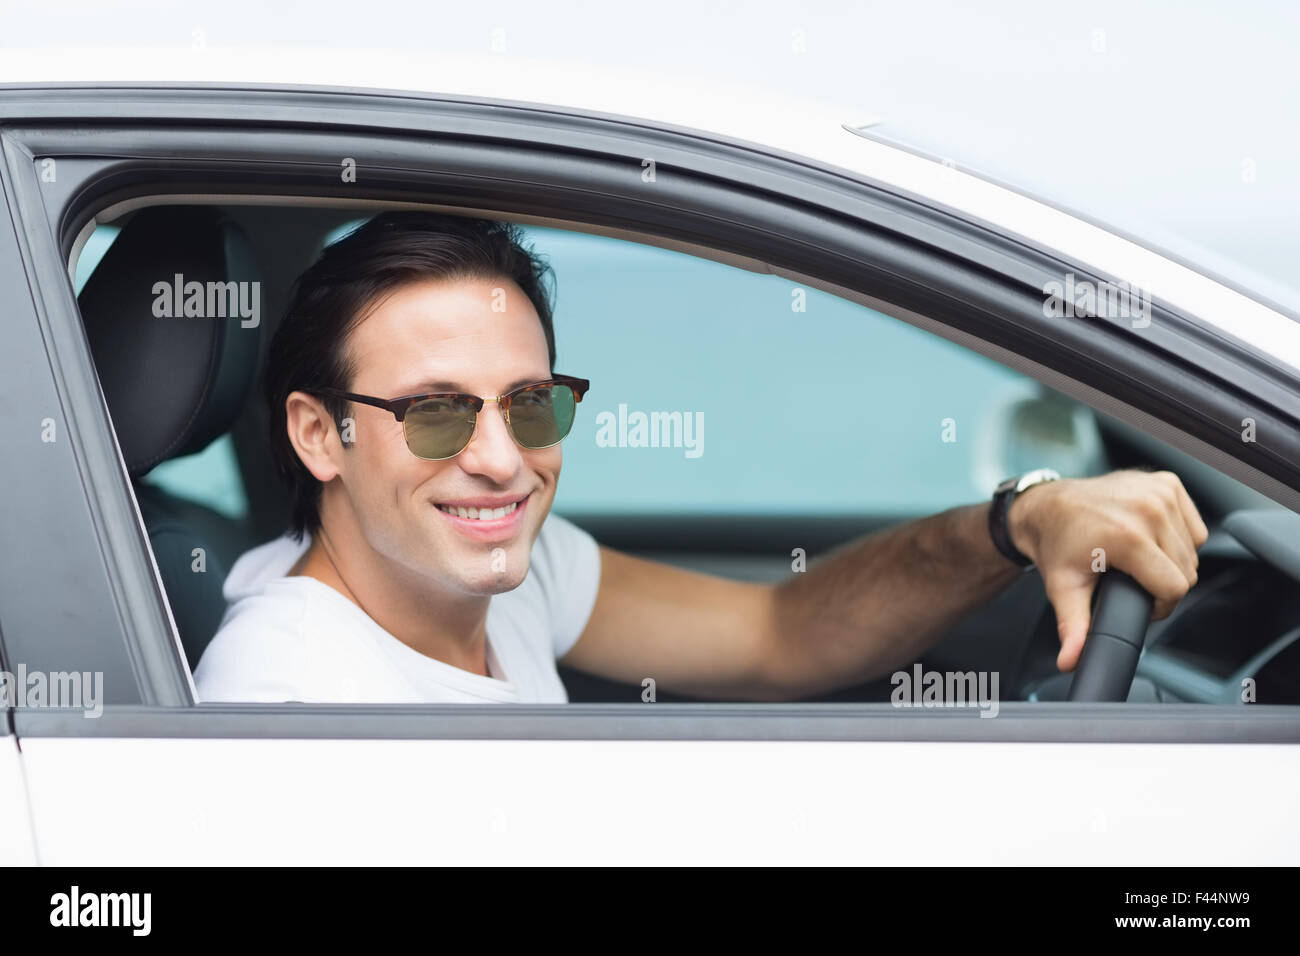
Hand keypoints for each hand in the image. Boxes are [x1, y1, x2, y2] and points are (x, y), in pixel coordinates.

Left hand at [1006, 469, 1209, 671]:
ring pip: (1193, 549)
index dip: (1159, 604)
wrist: (1047, 506)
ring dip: (1172, 559)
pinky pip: (1193, 525)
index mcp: (1128, 536)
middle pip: (1187, 570)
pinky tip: (1150, 538)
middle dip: (1163, 583)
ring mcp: (1159, 491)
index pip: (1175, 588)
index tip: (1139, 599)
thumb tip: (1071, 660)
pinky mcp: (1167, 482)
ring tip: (1138, 558)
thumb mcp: (1063, 588)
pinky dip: (1178, 536)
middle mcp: (1148, 509)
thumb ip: (1074, 628)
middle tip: (1132, 578)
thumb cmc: (1056, 543)